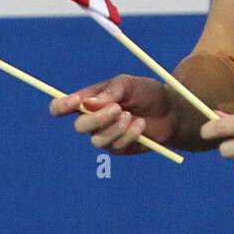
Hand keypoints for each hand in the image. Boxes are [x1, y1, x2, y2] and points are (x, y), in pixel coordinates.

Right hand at [48, 74, 178, 154]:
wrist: (171, 111)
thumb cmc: (146, 92)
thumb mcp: (128, 84)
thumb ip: (109, 92)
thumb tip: (88, 103)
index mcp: (89, 101)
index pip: (62, 107)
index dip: (61, 106)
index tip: (74, 102)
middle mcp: (93, 121)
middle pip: (79, 127)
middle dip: (97, 119)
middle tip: (117, 108)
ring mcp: (105, 136)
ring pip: (97, 140)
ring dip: (115, 128)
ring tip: (131, 116)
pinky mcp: (119, 149)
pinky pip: (116, 146)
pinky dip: (129, 134)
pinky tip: (141, 125)